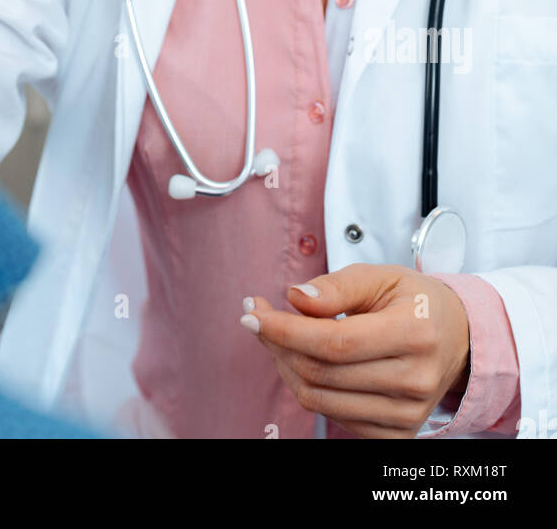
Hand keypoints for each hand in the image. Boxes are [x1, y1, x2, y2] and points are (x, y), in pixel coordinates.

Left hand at [240, 263, 470, 438]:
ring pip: (319, 399)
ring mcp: (407, 415)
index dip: (284, 330)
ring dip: (286, 366)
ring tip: (280, 336)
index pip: (334, 342)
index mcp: (414, 333)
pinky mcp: (396, 435)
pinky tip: (306, 360)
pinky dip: (309, 387)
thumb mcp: (381, 276)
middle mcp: (414, 381)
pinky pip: (333, 416)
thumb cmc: (416, 302)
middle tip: (260, 317)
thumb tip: (294, 299)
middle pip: (321, 372)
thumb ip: (336, 286)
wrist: (459, 339)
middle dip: (277, 343)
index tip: (252, 312)